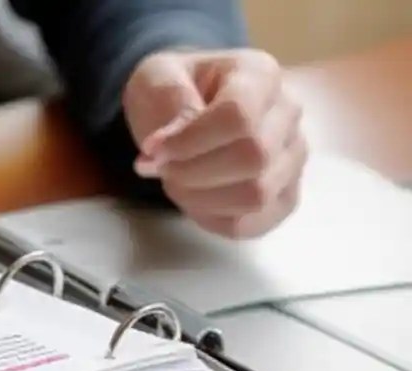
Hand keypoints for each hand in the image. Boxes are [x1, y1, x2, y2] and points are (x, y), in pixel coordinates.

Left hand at [123, 48, 306, 237]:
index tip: (152, 149)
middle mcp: (288, 114)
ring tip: (174, 181)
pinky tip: (192, 198)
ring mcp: (292, 156)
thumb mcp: (157, 78)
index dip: (188, 143)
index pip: (238, 117)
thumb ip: (169, 102)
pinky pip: (253, 224)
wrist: (186, 105)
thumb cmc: (174, 88)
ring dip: (200, 197)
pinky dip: (212, 219)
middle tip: (159, 167)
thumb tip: (171, 143)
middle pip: (253, 159)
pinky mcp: (283, 194)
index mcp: (260, 74)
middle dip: (191, 172)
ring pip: (257, 196)